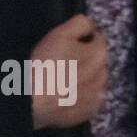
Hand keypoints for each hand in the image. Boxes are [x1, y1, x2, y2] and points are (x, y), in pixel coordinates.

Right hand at [30, 14, 107, 129]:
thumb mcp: (59, 34)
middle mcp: (104, 74)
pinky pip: (89, 101)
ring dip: (84, 79)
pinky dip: (81, 98)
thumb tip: (90, 26)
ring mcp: (98, 95)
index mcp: (100, 53)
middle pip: (97, 61)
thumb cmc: (45, 64)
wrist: (32, 100)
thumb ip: (80, 24)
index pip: (97, 39)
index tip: (67, 46)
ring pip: (94, 81)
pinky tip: (65, 96)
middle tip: (62, 64)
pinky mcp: (89, 112)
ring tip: (62, 81)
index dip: (83, 40)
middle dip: (85, 60)